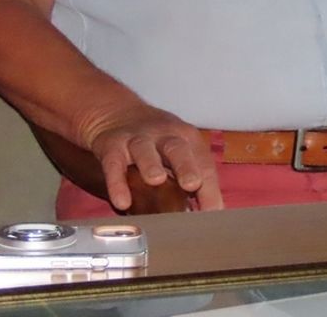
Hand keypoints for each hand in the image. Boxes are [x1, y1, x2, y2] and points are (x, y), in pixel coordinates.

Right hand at [80, 103, 222, 211]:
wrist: (116, 113)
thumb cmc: (156, 140)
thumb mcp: (178, 153)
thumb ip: (192, 180)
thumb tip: (209, 213)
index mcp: (187, 139)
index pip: (203, 164)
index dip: (210, 189)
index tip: (214, 212)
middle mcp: (164, 136)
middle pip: (178, 149)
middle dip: (186, 166)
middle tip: (193, 184)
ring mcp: (138, 140)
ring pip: (145, 150)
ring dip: (151, 165)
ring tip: (156, 181)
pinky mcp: (112, 146)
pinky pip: (114, 164)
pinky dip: (117, 182)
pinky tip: (122, 201)